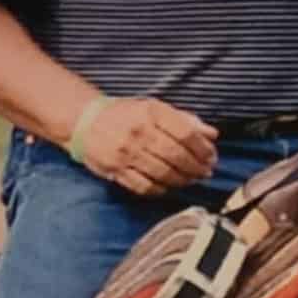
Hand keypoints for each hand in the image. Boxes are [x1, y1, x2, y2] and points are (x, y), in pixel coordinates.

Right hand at [77, 96, 217, 194]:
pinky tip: (169, 186)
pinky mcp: (115, 170)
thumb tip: (212, 134)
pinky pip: (144, 186)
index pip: (185, 133)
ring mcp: (125, 153)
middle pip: (177, 156)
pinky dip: (161, 189)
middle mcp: (138, 132)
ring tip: (191, 179)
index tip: (211, 156)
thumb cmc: (126, 114)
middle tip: (205, 172)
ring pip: (163, 174)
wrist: (84, 121)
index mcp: (150, 112)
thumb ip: (184, 120)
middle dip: (196, 167)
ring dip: (182, 180)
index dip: (203, 149)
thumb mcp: (154, 108)